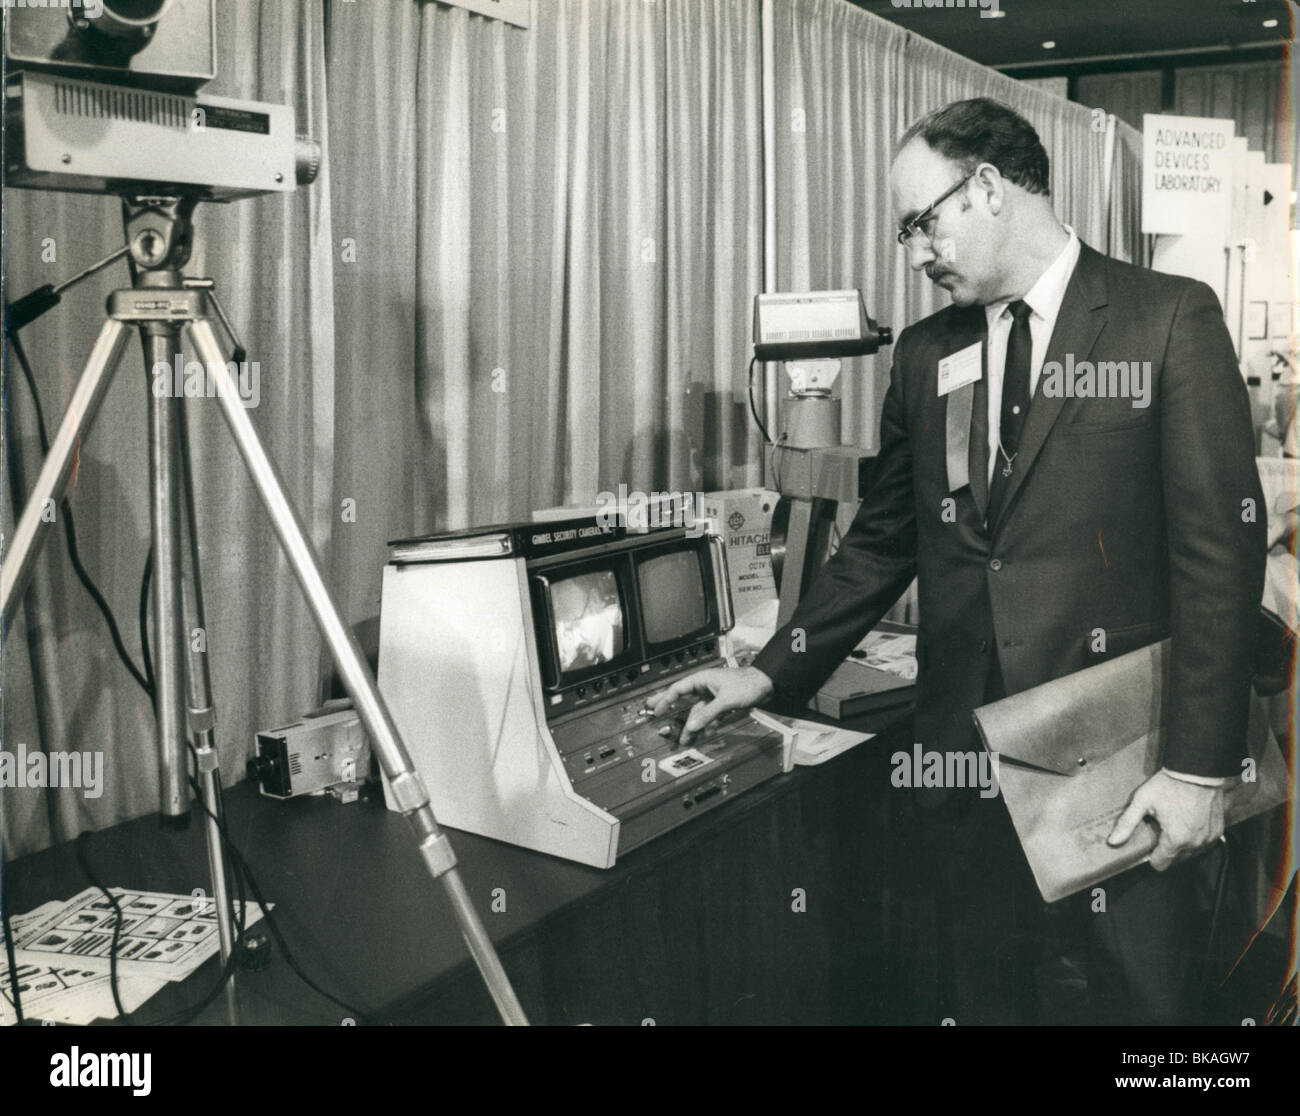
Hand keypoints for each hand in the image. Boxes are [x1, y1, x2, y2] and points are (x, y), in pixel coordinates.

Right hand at [649, 666, 774, 745]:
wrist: (767, 685)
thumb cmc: (747, 685)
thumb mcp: (725, 700)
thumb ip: (707, 714)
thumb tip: (691, 726)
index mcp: (702, 679)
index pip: (678, 689)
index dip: (665, 700)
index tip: (656, 711)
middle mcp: (705, 686)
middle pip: (682, 698)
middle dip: (668, 706)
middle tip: (651, 710)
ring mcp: (713, 696)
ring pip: (697, 712)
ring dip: (691, 726)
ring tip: (683, 740)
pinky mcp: (721, 704)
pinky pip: (708, 716)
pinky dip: (705, 726)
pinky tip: (703, 735)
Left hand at [1106, 771, 1224, 870]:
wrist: (1197, 771)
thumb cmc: (1169, 785)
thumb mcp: (1142, 802)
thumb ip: (1127, 823)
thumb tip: (1112, 842)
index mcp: (1176, 839)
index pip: (1161, 864)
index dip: (1152, 857)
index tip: (1148, 846)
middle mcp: (1195, 843)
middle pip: (1176, 858)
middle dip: (1166, 848)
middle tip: (1161, 828)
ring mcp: (1209, 837)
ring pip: (1191, 851)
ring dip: (1182, 843)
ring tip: (1174, 823)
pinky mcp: (1218, 830)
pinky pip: (1204, 842)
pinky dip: (1195, 837)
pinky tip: (1188, 822)